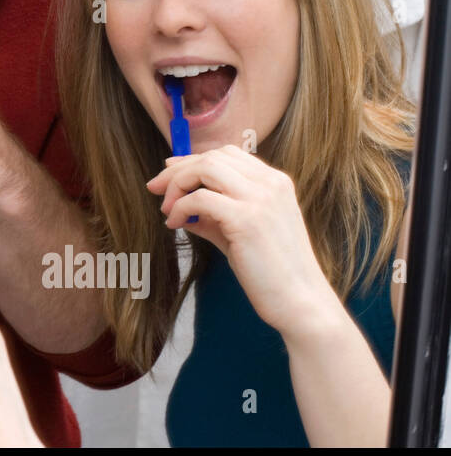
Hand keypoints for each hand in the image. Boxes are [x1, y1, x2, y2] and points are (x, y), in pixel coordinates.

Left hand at [146, 145, 335, 337]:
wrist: (300, 302)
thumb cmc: (270, 271)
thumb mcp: (239, 233)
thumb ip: (212, 216)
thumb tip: (178, 206)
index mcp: (275, 182)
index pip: (226, 154)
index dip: (193, 160)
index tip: (169, 173)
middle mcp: (271, 183)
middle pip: (212, 157)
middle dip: (177, 170)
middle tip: (155, 188)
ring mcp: (261, 199)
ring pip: (205, 168)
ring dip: (177, 184)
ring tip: (167, 208)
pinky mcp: (247, 219)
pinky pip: (199, 198)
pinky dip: (180, 207)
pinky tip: (174, 224)